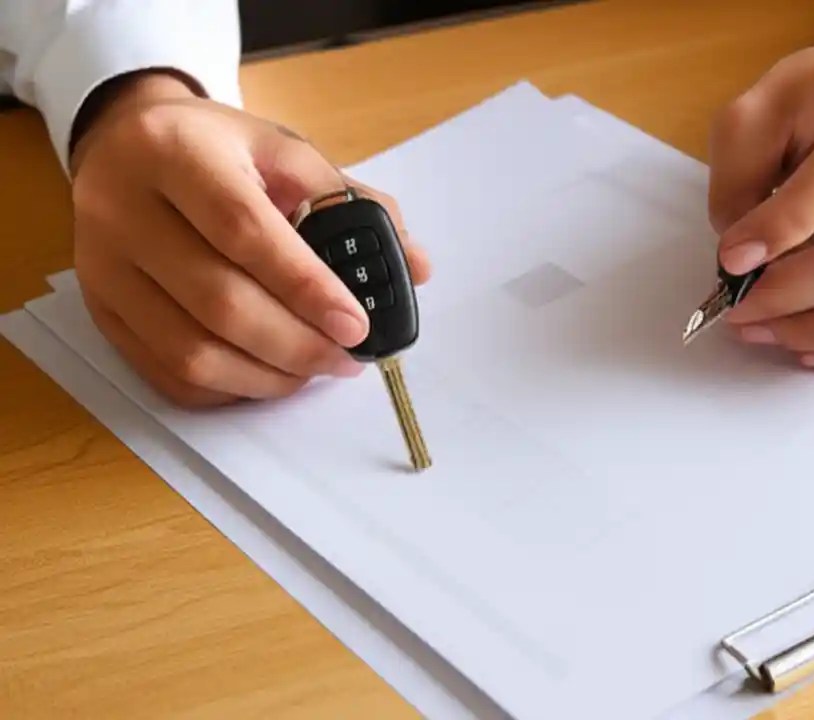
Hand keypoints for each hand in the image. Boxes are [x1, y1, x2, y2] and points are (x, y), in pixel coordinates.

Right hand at [69, 71, 429, 406]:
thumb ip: (351, 203)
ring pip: (190, 350)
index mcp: (176, 152)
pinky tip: (270, 375)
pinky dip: (229, 388)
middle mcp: (124, 209)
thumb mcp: (283, 151)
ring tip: (315, 369)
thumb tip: (416, 265)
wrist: (125, 143)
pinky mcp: (100, 310)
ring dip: (268, 375)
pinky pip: (167, 372)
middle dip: (297, 344)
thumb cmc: (217, 150)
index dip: (305, 287)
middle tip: (347, 358)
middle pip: (218, 301)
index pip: (244, 231)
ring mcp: (104, 266)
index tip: (356, 324)